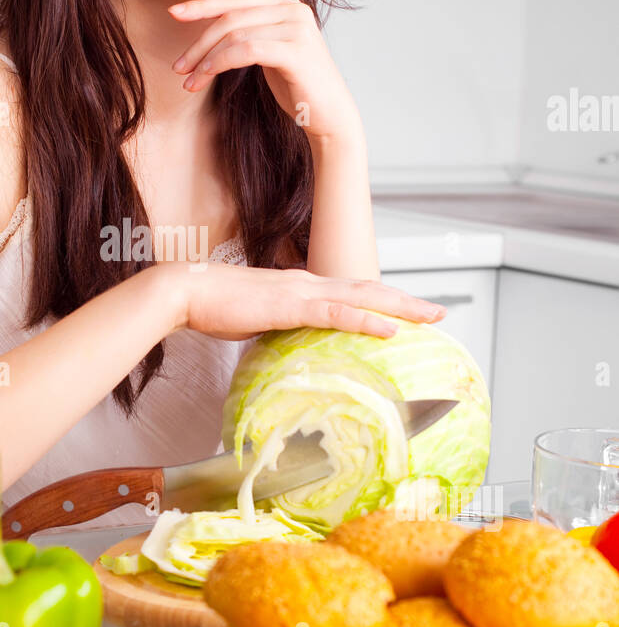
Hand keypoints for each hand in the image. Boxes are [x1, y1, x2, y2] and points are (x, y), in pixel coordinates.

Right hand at [160, 263, 447, 340]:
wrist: (186, 291)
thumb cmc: (213, 306)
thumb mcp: (254, 319)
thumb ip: (277, 327)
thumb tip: (287, 343)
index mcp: (301, 287)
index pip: (350, 293)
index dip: (382, 301)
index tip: (408, 311)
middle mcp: (308, 283)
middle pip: (368, 290)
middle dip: (406, 301)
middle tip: (439, 310)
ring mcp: (301, 292)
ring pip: (362, 297)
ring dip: (400, 307)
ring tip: (431, 315)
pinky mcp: (291, 305)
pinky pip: (337, 314)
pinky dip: (367, 320)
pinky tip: (390, 329)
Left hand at [169, 0, 362, 142]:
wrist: (329, 116)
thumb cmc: (298, 85)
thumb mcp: (274, 49)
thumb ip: (260, 23)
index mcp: (286, 5)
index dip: (202, 4)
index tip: (173, 13)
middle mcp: (293, 9)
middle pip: (231, 17)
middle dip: (199, 41)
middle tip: (178, 66)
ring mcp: (296, 28)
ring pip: (235, 34)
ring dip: (205, 59)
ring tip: (188, 81)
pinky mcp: (295, 51)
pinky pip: (246, 50)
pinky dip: (219, 62)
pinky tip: (204, 77)